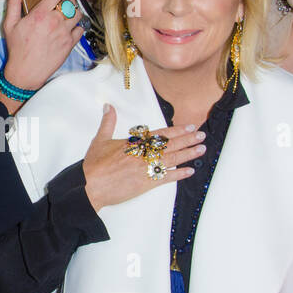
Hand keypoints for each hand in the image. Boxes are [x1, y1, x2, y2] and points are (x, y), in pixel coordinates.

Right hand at [0, 0, 83, 91]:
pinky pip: (81, 29)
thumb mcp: (10, 24)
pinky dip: (77, 27)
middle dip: (68, 0)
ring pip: (78, 14)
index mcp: (40, 14)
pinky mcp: (70, 44)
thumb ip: (13, 2)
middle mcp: (54, 21)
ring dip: (74, 12)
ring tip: (68, 15)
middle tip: (64, 3)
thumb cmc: (17, 48)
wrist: (26, 72)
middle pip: (71, 1)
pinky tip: (70, 28)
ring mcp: (64, 33)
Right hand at [82, 105, 206, 211]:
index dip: (177, 130)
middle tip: (202, 136)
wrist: (90, 185)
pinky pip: (166, 177)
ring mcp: (146, 169)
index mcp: (134, 143)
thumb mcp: (100, 139)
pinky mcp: (146, 183)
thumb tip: (109, 107)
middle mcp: (143, 154)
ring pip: (172, 159)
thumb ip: (108, 122)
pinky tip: (190, 171)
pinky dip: (179, 174)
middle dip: (188, 140)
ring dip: (188, 154)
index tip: (189, 127)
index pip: (161, 134)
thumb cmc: (94, 165)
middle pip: (170, 145)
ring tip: (201, 150)